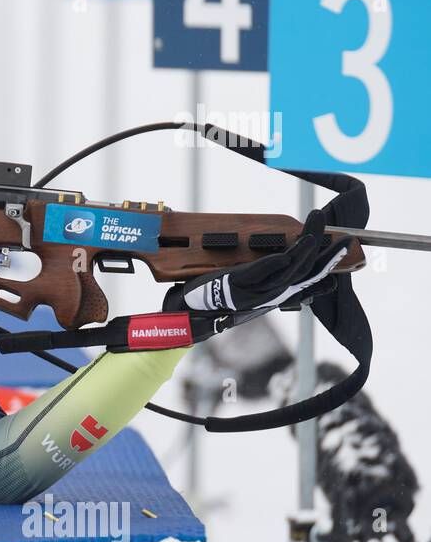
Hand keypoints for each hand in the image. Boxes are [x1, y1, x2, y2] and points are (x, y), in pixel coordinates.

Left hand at [163, 209, 351, 314]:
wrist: (193, 310)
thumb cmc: (224, 296)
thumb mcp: (257, 290)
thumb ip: (282, 283)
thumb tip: (310, 281)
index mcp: (278, 292)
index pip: (313, 276)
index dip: (331, 262)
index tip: (347, 244)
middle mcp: (272, 294)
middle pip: (306, 272)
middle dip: (327, 253)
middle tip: (342, 234)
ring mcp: (256, 291)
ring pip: (288, 271)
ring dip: (304, 251)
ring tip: (315, 231)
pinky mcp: (238, 285)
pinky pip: (260, 273)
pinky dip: (274, 263)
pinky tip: (286, 253)